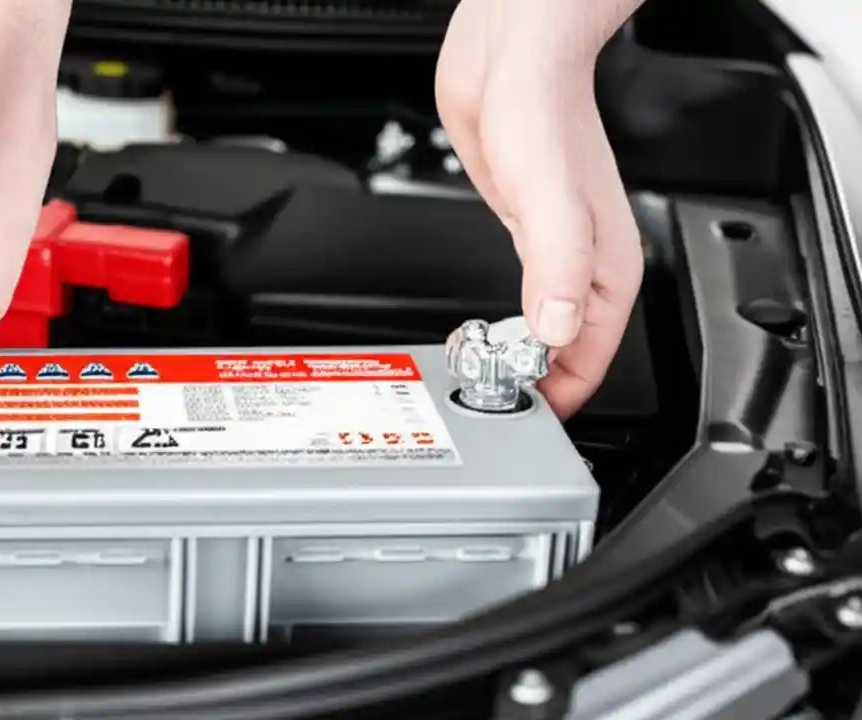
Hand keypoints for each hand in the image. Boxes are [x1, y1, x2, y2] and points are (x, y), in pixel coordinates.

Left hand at [435, 0, 645, 418]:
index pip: (592, 357)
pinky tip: (484, 326)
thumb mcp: (548, 201)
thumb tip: (556, 332)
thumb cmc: (546, 112)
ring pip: (544, 325)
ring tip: (486, 378)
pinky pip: (520, 294)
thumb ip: (554, 269)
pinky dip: (504, 321)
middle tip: (495, 406)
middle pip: (568, 349)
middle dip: (539, 384)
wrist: (513, 58)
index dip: (562, 397)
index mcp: (603, 267)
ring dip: (521, 355)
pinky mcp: (520, 228)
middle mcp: (581, 263)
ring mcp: (551, 247)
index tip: (530, 424)